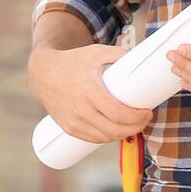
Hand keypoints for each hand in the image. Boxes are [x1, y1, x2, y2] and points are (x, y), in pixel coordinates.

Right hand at [28, 43, 154, 143]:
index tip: (147, 112)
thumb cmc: (73, 61)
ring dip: (123, 135)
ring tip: (134, 125)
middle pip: (115, 130)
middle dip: (136, 128)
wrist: (43, 72)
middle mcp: (81, 110)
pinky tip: (117, 131)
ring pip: (105, 137)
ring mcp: (73, 121)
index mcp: (90, 91)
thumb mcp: (96, 52)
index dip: (137, 117)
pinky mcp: (68, 128)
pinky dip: (108, 138)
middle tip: (145, 119)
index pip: (119, 114)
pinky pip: (92, 139)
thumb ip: (120, 54)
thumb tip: (142, 58)